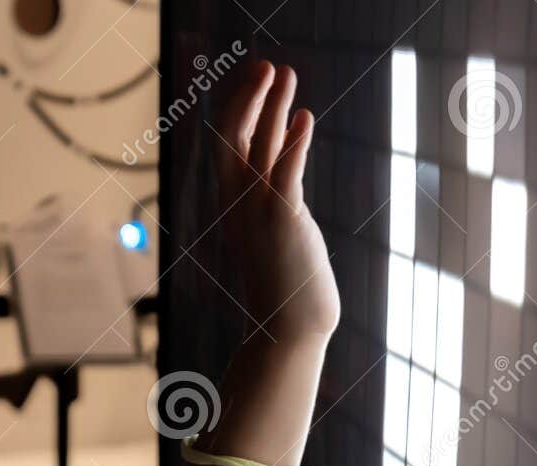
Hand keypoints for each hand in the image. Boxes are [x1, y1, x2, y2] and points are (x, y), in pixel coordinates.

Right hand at [213, 60, 339, 343]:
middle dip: (249, 98)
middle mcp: (239, 206)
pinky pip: (285, 174)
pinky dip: (295, 144)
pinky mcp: (284, 223)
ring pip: (258, 148)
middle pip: (234, 138)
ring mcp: (258, 214)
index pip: (232, 148)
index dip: (244, 110)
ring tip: (286, 74)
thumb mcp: (279, 234)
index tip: (261, 83)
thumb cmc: (288, 289)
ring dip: (273, 107)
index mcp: (234, 208)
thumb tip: (285, 176)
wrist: (289, 329)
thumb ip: (277, 202)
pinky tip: (305, 118)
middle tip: (267, 65)